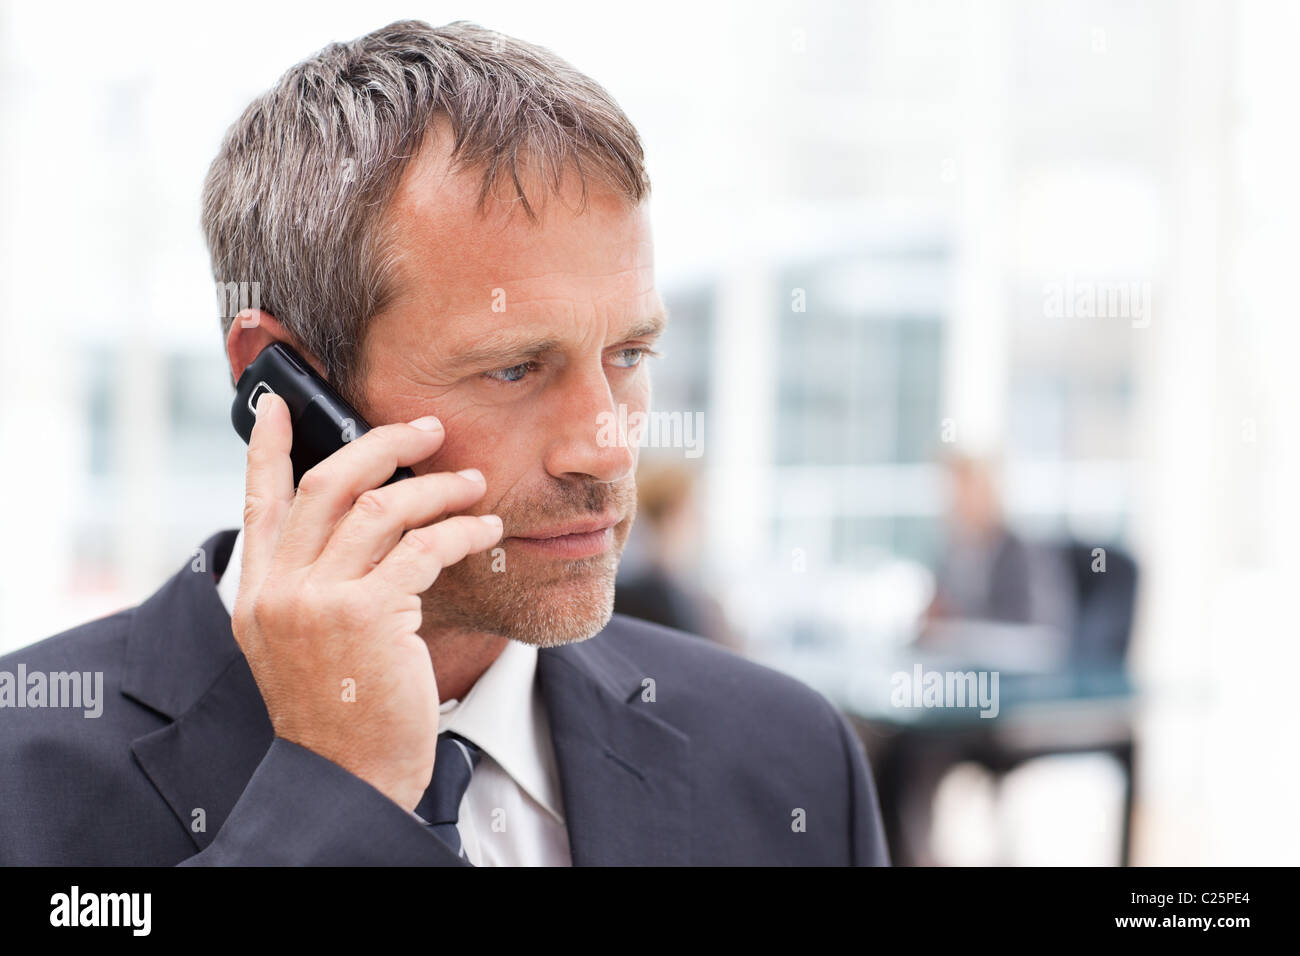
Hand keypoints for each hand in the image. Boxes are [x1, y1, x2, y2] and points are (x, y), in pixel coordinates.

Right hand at [231, 392, 502, 811]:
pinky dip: (462, 531)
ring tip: (473, 484)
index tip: (280, 403)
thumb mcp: (303, 646)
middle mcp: (280, 590)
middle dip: (381, 445)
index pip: (260, 503)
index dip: (269, 450)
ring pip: (383, 508)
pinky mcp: (366, 613)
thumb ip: (314, 586)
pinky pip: (425, 547)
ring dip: (437, 488)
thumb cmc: (342, 712)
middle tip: (426, 427)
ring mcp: (318, 600)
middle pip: (328, 484)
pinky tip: (486, 532)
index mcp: (258, 594)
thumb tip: (358, 525)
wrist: (348, 778)